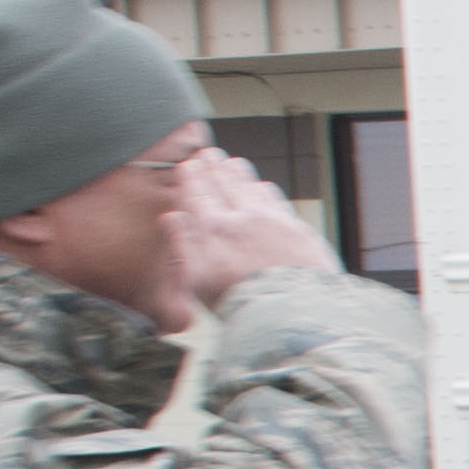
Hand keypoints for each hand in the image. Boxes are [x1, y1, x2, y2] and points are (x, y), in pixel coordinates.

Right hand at [163, 146, 330, 310]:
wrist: (294, 314)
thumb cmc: (240, 304)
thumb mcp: (196, 281)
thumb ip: (181, 246)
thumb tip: (170, 218)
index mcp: (212, 230)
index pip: (197, 195)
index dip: (192, 177)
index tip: (188, 164)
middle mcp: (241, 219)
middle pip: (224, 185)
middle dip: (214, 167)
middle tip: (209, 154)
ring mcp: (272, 222)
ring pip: (251, 187)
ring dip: (240, 173)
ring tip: (233, 163)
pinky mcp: (298, 230)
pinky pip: (277, 201)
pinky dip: (265, 190)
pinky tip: (263, 187)